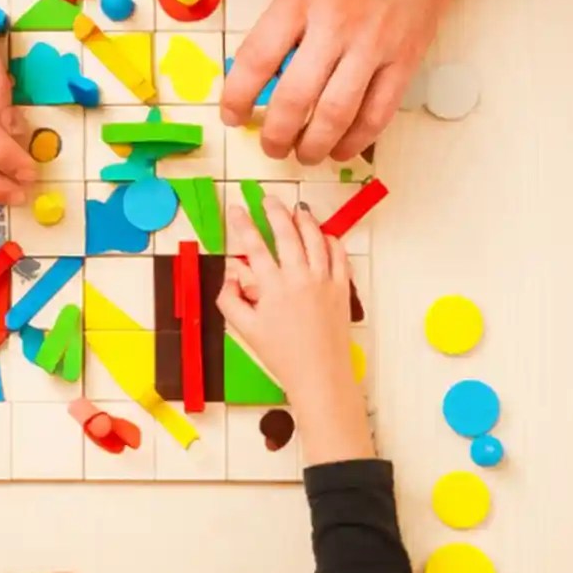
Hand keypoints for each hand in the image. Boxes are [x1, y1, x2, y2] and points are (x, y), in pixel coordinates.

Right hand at [216, 198, 373, 463]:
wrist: (319, 374)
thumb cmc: (281, 355)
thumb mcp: (246, 330)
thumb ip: (231, 299)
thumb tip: (229, 275)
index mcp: (273, 287)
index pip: (254, 247)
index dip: (243, 224)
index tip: (236, 209)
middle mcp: (299, 278)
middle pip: (286, 234)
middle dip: (274, 212)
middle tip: (267, 199)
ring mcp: (324, 281)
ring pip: (315, 239)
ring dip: (304, 221)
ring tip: (297, 209)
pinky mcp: (342, 288)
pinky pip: (339, 256)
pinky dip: (332, 241)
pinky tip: (325, 234)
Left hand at [221, 0, 449, 163]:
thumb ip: (282, 29)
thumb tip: (256, 85)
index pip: (257, 57)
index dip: (238, 96)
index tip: (232, 116)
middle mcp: (336, 22)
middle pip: (296, 95)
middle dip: (276, 134)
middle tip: (270, 147)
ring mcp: (374, 44)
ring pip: (336, 113)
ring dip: (314, 146)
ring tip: (302, 154)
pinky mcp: (404, 62)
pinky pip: (376, 115)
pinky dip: (354, 141)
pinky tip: (339, 148)